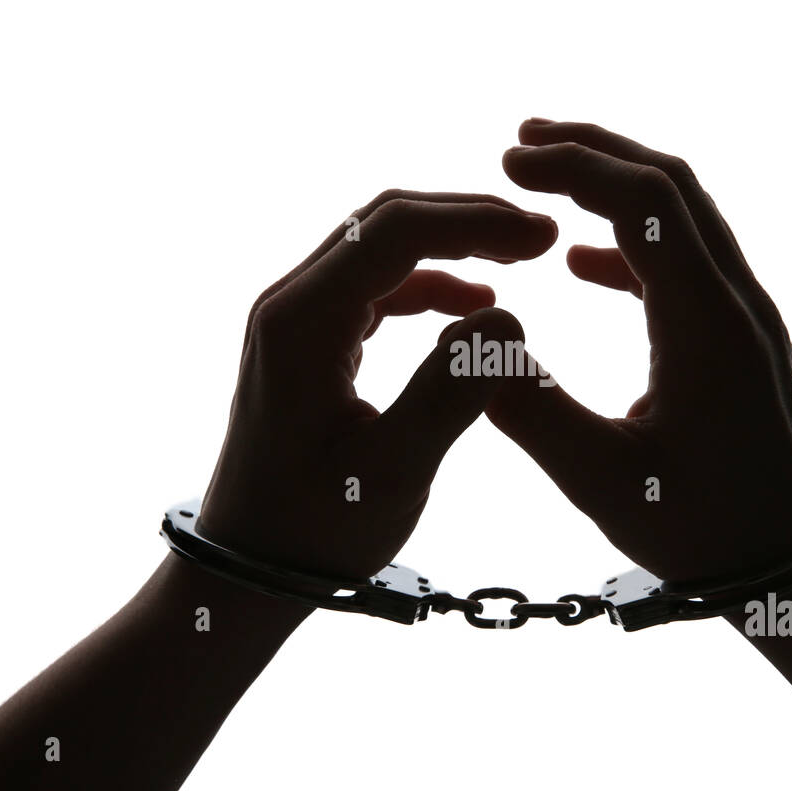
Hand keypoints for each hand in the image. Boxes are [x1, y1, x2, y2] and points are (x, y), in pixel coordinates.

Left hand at [199, 190, 556, 580]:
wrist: (248, 570)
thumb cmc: (315, 532)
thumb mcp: (394, 471)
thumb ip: (451, 392)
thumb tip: (507, 320)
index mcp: (302, 323)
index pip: (395, 232)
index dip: (475, 223)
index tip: (543, 238)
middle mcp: (289, 306)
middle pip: (383, 224)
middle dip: (466, 221)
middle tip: (540, 238)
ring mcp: (293, 322)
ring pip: (378, 251)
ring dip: (448, 246)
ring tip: (519, 259)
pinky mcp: (306, 344)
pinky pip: (370, 289)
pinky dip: (425, 285)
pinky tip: (471, 304)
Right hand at [487, 120, 791, 584]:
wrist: (790, 566)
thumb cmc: (703, 531)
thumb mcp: (603, 481)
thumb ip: (532, 410)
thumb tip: (474, 342)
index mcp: (708, 324)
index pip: (645, 204)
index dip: (576, 168)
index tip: (508, 161)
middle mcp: (737, 303)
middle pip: (673, 186)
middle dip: (597, 151)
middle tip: (522, 141)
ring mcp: (744, 318)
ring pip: (684, 217)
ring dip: (616, 188)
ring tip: (544, 178)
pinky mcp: (738, 340)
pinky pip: (684, 264)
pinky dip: (629, 246)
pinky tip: (579, 262)